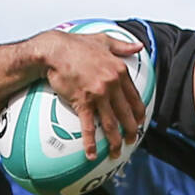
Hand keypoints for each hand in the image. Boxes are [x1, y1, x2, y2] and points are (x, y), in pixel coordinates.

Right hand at [35, 28, 145, 160]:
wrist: (55, 50)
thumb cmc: (77, 44)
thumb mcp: (104, 40)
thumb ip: (123, 46)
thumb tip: (139, 46)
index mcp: (119, 71)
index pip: (134, 97)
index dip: (138, 113)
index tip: (140, 122)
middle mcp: (112, 85)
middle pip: (126, 114)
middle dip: (131, 131)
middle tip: (131, 141)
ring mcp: (98, 95)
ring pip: (111, 124)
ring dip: (114, 142)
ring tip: (115, 153)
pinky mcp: (82, 102)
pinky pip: (88, 127)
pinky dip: (90, 143)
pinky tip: (91, 155)